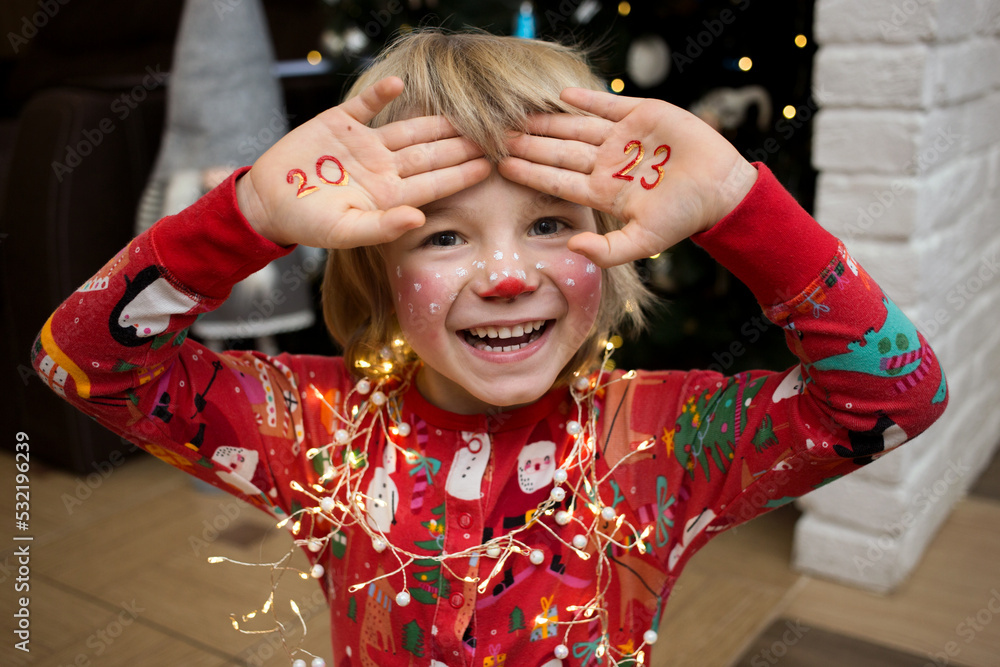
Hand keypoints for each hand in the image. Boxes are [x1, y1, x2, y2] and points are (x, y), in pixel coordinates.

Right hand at [237, 77, 490, 247]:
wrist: (268, 202)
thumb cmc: (308, 224)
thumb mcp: (345, 232)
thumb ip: (383, 227)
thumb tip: (418, 218)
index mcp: (389, 194)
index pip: (435, 183)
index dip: (463, 174)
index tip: (492, 165)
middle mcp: (384, 167)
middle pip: (430, 153)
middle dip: (461, 145)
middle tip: (496, 134)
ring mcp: (364, 143)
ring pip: (408, 128)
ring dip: (436, 121)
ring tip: (465, 112)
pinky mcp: (340, 122)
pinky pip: (366, 104)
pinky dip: (381, 93)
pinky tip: (400, 83)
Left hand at [498, 87, 757, 266]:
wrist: (721, 189)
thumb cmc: (683, 218)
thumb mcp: (644, 242)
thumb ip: (608, 251)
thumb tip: (572, 247)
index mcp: (603, 191)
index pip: (557, 181)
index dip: (530, 173)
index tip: (501, 166)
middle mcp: (607, 163)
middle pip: (559, 151)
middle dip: (529, 144)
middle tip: (496, 136)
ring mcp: (623, 138)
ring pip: (576, 126)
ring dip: (548, 121)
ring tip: (519, 115)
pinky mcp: (642, 114)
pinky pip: (608, 104)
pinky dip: (586, 98)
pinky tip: (561, 95)